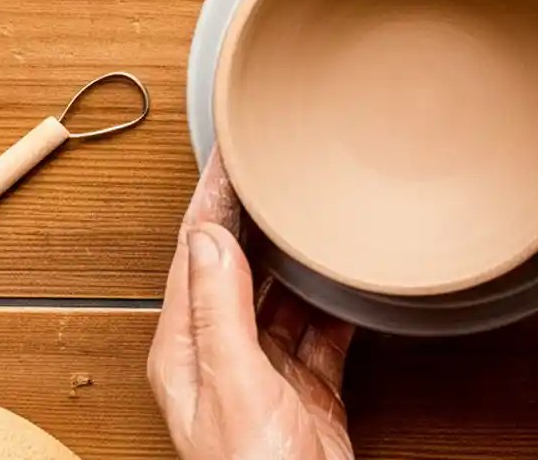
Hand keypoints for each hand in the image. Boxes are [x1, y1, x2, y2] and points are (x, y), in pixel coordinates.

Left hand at [147, 151, 354, 459]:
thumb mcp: (234, 387)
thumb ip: (220, 310)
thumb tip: (209, 236)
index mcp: (187, 346)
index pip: (195, 249)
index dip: (213, 195)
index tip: (231, 149)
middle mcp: (222, 350)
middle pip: (238, 262)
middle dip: (257, 212)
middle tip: (279, 161)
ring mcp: (265, 369)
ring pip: (281, 291)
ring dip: (298, 252)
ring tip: (317, 204)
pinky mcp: (306, 387)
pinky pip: (320, 328)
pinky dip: (336, 299)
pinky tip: (349, 276)